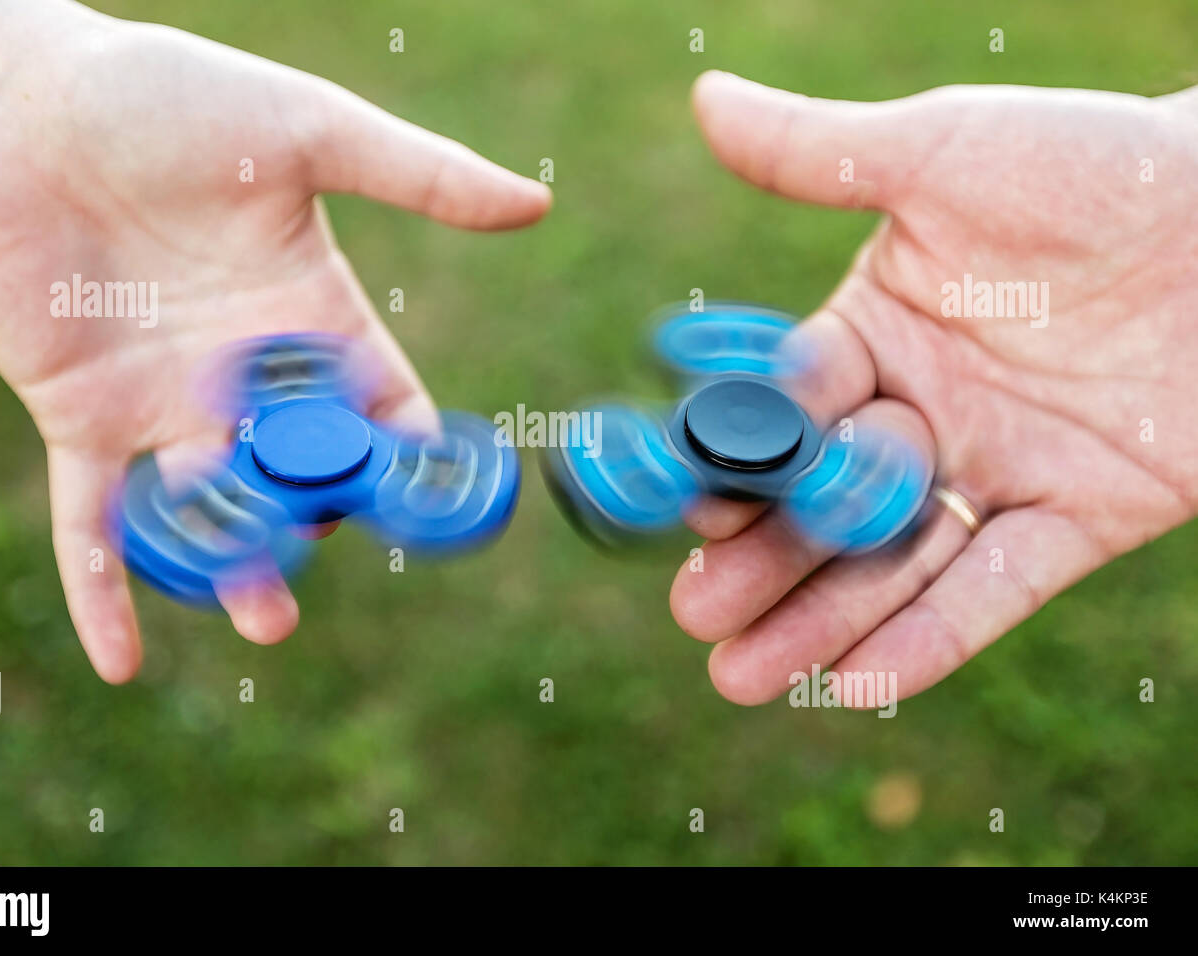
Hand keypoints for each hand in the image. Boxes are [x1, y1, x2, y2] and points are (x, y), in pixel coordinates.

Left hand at [0, 0, 549, 681]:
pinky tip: (121, 662)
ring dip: (238, 569)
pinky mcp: (82, 421)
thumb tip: (539, 201)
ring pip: (214, 510)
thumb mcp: (311, 130)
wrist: (19, 100)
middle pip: (305, 473)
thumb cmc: (168, 98)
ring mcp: (166, 407)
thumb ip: (423, 176)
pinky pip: (94, 523)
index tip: (445, 504)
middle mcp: (248, 375)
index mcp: (313, 317)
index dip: (414, 458)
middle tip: (339, 545)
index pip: (383, 408)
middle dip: (328, 520)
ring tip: (268, 615)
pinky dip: (104, 589)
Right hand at [670, 71, 1197, 705]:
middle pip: (824, 502)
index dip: (737, 461)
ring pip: (894, 561)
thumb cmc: (1092, 165)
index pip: (789, 410)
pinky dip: (934, 638)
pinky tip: (863, 686)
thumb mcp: (943, 152)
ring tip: (741, 678)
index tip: (687, 510)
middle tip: (694, 617)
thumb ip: (817, 151)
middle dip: (761, 565)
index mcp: (878, 332)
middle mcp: (925, 410)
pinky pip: (999, 590)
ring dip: (821, 623)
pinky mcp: (1082, 517)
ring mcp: (998, 469)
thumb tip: (701, 97)